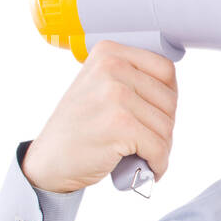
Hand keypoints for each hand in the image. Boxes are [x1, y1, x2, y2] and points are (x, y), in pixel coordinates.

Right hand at [22, 40, 177, 193]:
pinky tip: (148, 168)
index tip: (153, 116)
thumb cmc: (80, 127)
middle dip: (164, 126)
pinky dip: (158, 163)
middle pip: (169, 100)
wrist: (48, 161)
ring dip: (161, 148)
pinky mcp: (120, 124)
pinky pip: (159, 148)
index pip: (165, 70)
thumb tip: (173, 89)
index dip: (166, 99)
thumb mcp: (99, 86)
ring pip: (166, 126)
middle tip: (147, 141)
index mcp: (109, 52)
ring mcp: (115, 95)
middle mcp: (112, 66)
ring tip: (144, 155)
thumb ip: (132, 78)